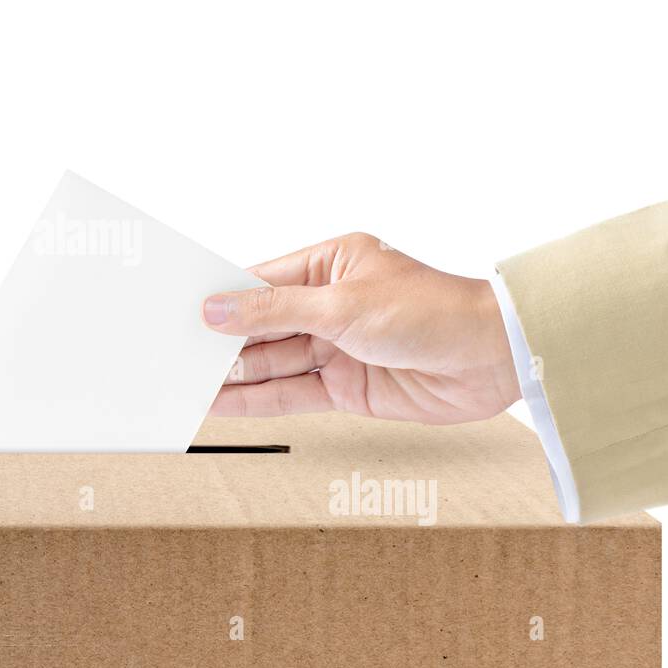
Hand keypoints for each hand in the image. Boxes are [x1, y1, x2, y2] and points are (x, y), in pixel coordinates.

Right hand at [202, 233, 520, 422]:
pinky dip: (257, 400)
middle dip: (222, 341)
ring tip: (187, 384)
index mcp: (332, 263)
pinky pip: (291, 393)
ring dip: (233, 375)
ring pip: (273, 362)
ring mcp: (338, 346)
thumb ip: (274, 312)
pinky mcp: (347, 387)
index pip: (262, 281)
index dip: (222, 298)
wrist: (494, 361)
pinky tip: (222, 404)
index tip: (181, 310)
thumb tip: (217, 309)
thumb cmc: (433, 312)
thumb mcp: (343, 306)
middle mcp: (331, 303)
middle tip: (174, 353)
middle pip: (263, 325)